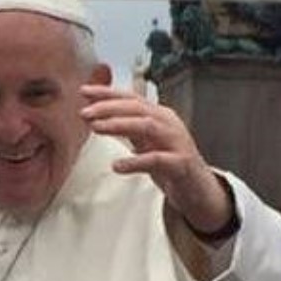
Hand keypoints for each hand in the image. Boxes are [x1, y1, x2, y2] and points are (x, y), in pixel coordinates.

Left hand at [79, 85, 232, 235]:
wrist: (198, 188)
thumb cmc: (170, 162)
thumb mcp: (146, 141)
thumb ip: (127, 127)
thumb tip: (97, 115)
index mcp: (160, 115)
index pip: (131, 97)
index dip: (107, 93)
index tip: (83, 92)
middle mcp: (169, 123)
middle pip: (137, 108)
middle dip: (108, 107)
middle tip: (84, 113)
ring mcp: (176, 142)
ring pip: (147, 126)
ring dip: (119, 125)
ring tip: (95, 128)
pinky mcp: (180, 164)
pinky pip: (156, 160)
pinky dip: (135, 161)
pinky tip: (117, 165)